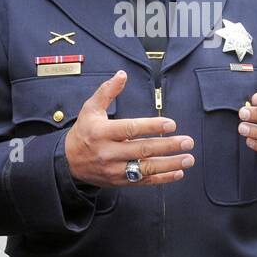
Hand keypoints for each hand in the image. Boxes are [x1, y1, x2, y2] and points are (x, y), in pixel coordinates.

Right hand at [64, 70, 194, 186]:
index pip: (130, 129)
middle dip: (168, 146)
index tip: (171, 124)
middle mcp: (108, 152)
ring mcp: (115, 169)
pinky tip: (177, 173)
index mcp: (102, 132)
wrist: (68, 162)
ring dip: (170, 164)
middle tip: (187, 141)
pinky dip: (162, 178)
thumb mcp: (90, 109)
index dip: (152, 126)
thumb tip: (122, 74)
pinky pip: (144, 181)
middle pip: (142, 150)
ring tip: (188, 159)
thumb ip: (107, 91)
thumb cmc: (83, 132)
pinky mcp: (119, 181)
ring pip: (146, 168)